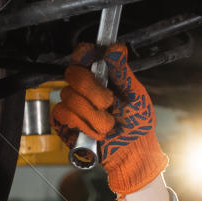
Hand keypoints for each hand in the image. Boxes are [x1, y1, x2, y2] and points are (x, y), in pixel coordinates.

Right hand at [51, 42, 168, 196]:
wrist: (132, 152)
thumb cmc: (137, 124)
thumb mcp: (135, 94)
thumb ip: (123, 71)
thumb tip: (116, 48)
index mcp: (101, 76)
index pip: (83, 55)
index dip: (84, 55)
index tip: (92, 59)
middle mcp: (84, 88)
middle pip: (73, 73)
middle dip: (93, 91)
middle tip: (109, 103)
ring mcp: (72, 104)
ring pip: (70, 96)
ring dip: (94, 115)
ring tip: (108, 124)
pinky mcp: (63, 122)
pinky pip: (64, 114)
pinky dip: (84, 125)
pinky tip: (96, 132)